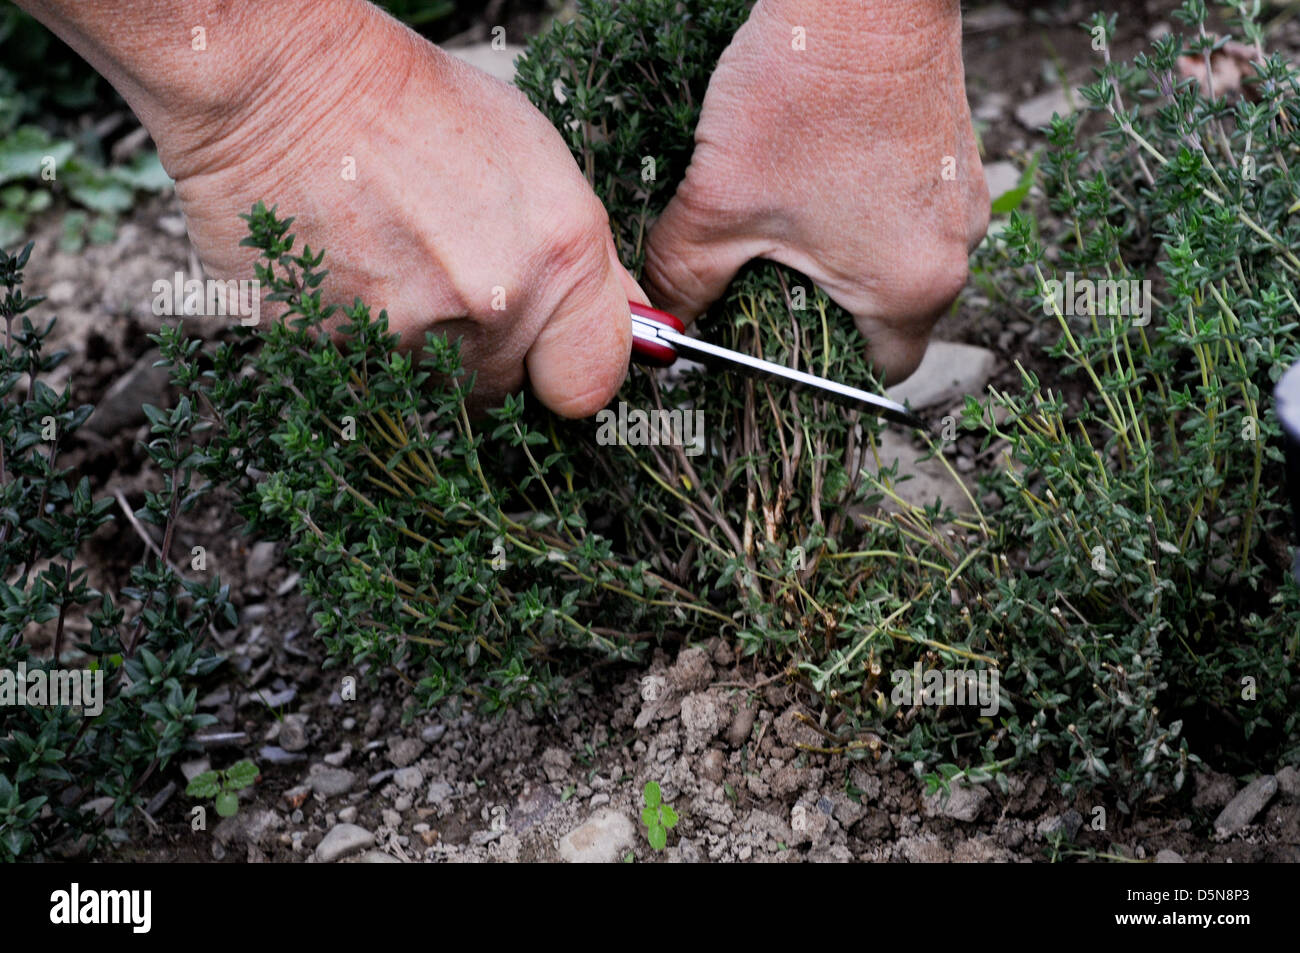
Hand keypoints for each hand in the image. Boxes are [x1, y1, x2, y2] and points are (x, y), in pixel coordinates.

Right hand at [101, 1, 644, 415]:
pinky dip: (360, 345)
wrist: (281, 89)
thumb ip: (586, 261)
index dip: (571, 369)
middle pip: (505, 388)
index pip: (592, 383)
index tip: (558, 356)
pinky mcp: (333, 357)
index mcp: (555, 258)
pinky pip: (365, 379)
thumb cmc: (412, 107)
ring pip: (433, 388)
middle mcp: (489, 308)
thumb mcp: (535, 160)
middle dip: (487, 349)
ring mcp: (408, 339)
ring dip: (421, 347)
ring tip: (392, 264)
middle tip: (450, 278)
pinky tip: (350, 277)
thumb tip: (633, 324)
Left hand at [642, 0, 987, 382]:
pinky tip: (822, 179)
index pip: (879, 371)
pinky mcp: (957, 157)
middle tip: (772, 286)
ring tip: (791, 224)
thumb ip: (685, 278)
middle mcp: (955, 251)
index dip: (824, 370)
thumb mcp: (719, 203)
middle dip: (828, 312)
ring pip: (898, 263)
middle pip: (889, 318)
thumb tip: (669, 314)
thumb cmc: (802, 94)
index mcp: (910, 286)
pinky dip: (868, 213)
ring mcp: (963, 201)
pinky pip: (911, 214)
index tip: (782, 350)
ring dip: (847, 259)